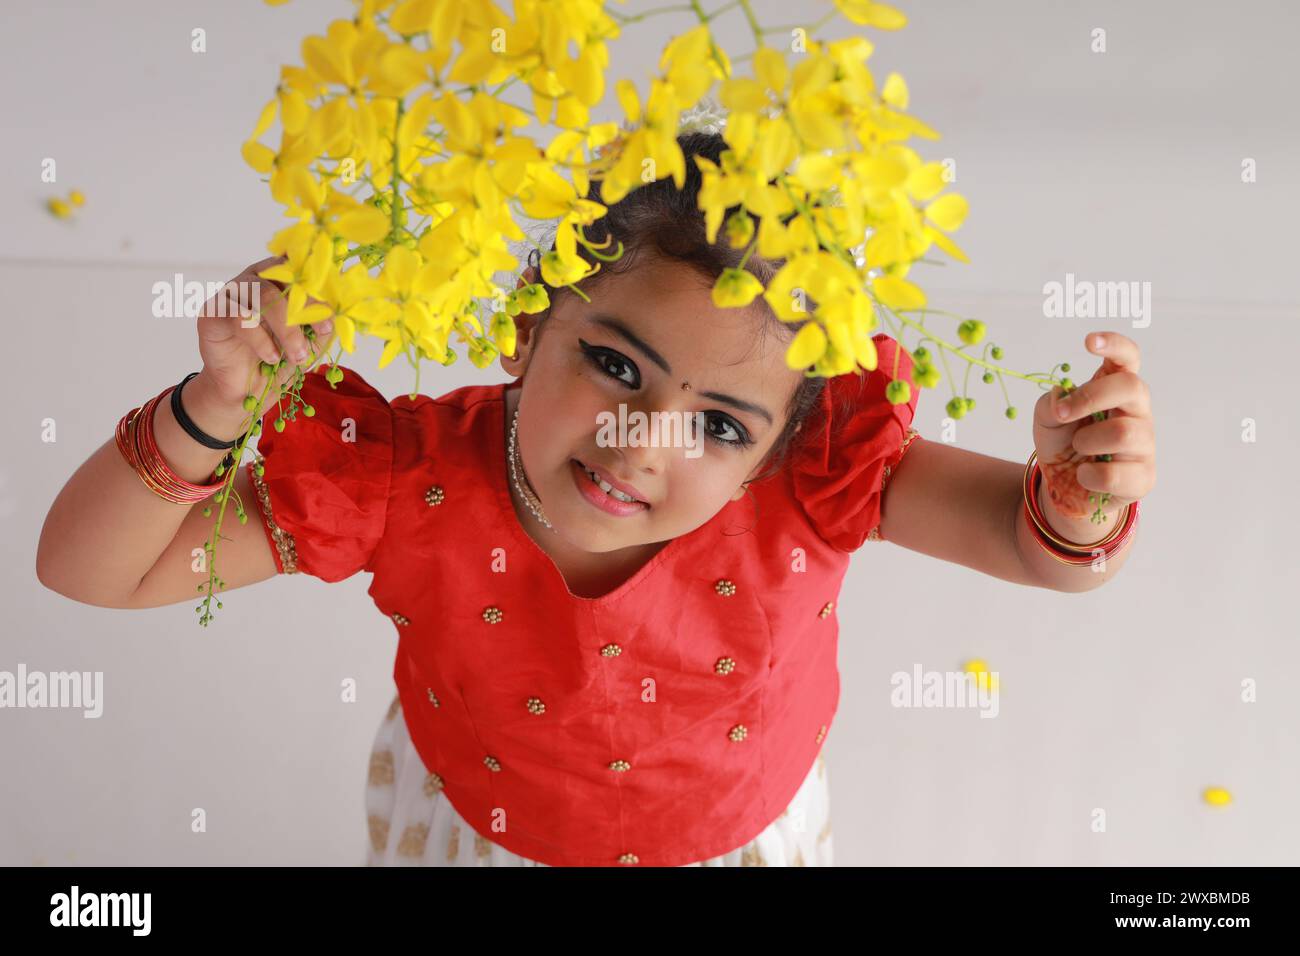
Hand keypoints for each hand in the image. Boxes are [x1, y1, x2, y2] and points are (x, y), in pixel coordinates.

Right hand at [195, 255, 336, 406]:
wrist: (244, 391)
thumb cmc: (277, 362)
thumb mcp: (309, 344)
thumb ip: (322, 327)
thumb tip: (337, 315)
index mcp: (279, 280)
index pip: (300, 267)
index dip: (319, 287)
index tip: (332, 316)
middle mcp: (254, 279)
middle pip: (283, 277)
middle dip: (307, 308)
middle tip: (321, 334)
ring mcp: (231, 293)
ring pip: (263, 295)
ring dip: (287, 329)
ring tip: (297, 355)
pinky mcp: (212, 313)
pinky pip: (240, 318)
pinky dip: (262, 341)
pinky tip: (272, 358)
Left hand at [1032, 331, 1155, 535]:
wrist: (1064, 489)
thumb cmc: (1063, 444)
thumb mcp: (1047, 418)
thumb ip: (1051, 403)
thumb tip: (1062, 399)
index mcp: (1116, 388)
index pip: (1127, 358)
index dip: (1114, 345)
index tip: (1088, 341)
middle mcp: (1137, 411)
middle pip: (1132, 387)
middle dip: (1091, 397)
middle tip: (1062, 413)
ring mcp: (1145, 444)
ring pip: (1123, 432)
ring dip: (1087, 440)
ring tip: (1078, 449)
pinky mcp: (1143, 477)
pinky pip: (1115, 473)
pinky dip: (1088, 475)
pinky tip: (1084, 475)